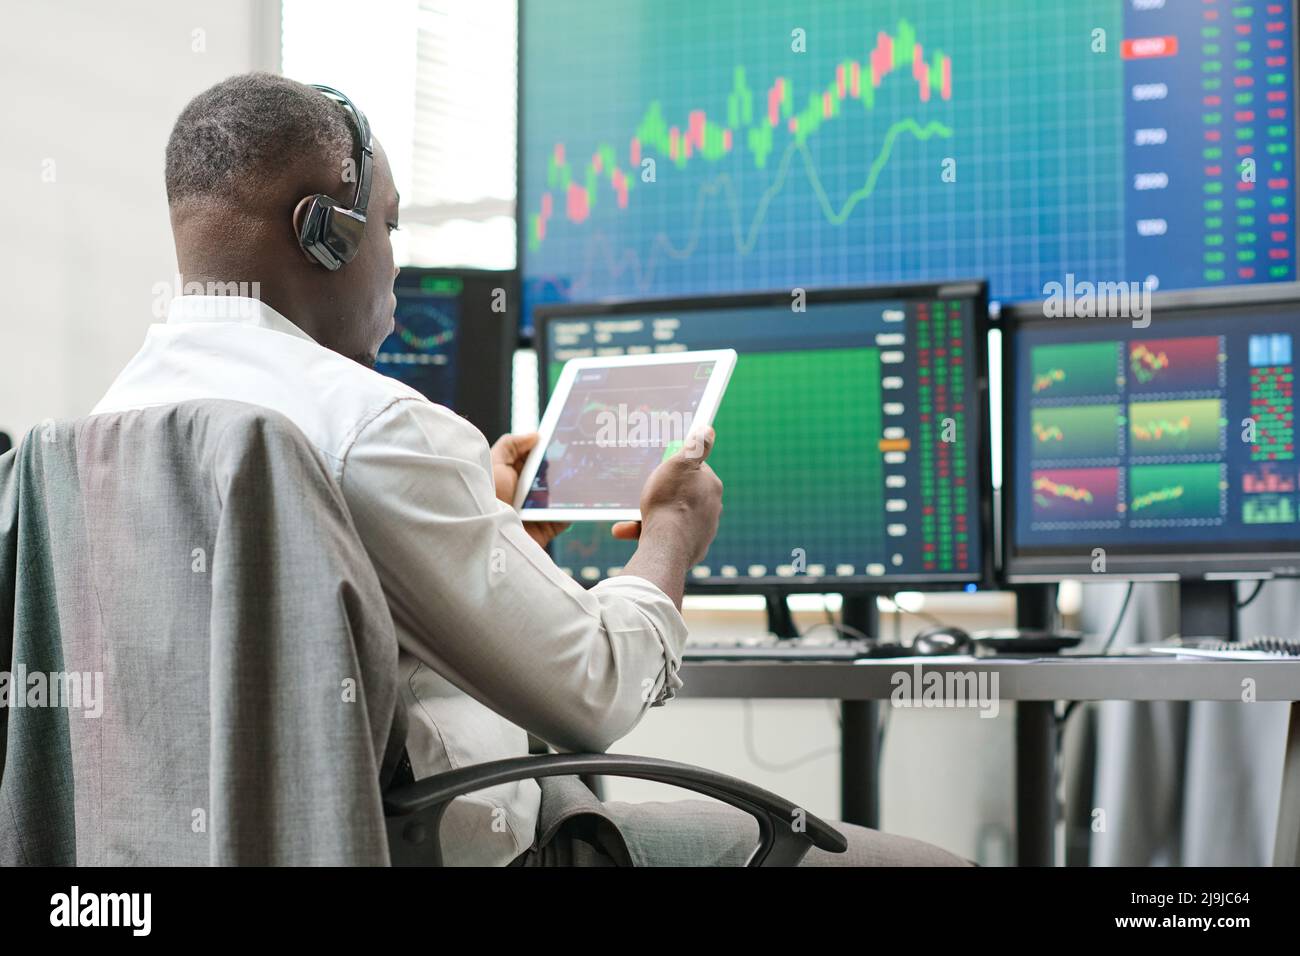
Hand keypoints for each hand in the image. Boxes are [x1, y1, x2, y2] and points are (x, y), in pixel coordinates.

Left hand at [491, 432, 568, 547]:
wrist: (486, 531)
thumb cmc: (485, 496)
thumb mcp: (494, 464)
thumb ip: (511, 445)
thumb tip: (536, 435)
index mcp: (515, 476)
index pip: (536, 459)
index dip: (548, 449)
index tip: (563, 438)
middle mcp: (527, 492)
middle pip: (552, 475)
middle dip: (563, 466)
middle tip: (576, 455)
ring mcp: (539, 510)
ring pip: (561, 494)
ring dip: (570, 486)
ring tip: (581, 474)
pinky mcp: (547, 527)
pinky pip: (566, 516)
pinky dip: (573, 509)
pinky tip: (579, 497)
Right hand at [616, 426, 722, 568]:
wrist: (666, 545)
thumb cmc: (670, 501)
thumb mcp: (679, 464)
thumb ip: (696, 447)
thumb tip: (709, 430)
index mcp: (712, 486)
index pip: (695, 470)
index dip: (677, 469)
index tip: (662, 471)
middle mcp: (712, 508)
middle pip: (684, 495)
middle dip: (664, 494)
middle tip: (645, 493)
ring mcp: (702, 530)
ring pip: (673, 517)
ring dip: (652, 516)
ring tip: (628, 519)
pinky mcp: (690, 549)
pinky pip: (667, 537)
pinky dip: (649, 534)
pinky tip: (628, 532)